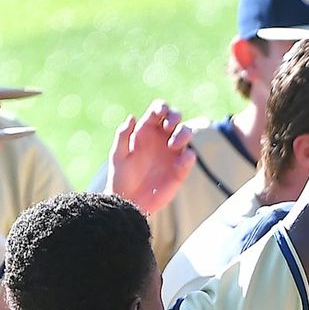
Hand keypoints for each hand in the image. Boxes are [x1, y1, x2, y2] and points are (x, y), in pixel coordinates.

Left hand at [109, 101, 194, 215]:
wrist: (130, 201)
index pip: (158, 112)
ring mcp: (172, 153)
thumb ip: (123, 135)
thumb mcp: (118, 155)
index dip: (162, 107)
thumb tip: (132, 117)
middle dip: (175, 117)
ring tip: (173, 145)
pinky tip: (179, 162)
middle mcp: (162, 139)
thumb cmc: (121, 178)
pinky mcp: (181, 168)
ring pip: (187, 133)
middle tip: (168, 126)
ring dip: (183, 134)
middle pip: (176, 119)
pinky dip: (188, 156)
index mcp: (146, 131)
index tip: (160, 112)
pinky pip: (190, 156)